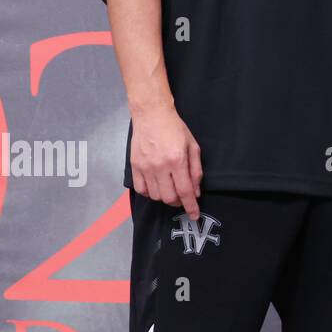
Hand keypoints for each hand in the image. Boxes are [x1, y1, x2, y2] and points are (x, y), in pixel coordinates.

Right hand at [130, 104, 202, 219]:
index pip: (185, 191)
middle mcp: (160, 166)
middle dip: (178, 202)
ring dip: (165, 197)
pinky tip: (157, 187)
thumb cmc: (175, 129)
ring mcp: (145, 167)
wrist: (152, 116)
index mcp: (177, 160)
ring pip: (155, 195)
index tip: (194, 215)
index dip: (191, 206)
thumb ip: (195, 170)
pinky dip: (150, 193)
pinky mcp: (134, 166)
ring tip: (171, 190)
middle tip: (183, 198)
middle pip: (169, 197)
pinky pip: (141, 189)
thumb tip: (196, 191)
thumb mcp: (193, 146)